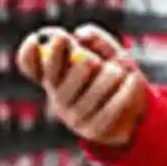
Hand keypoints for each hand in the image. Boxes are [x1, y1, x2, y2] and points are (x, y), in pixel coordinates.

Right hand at [15, 23, 147, 146]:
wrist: (137, 110)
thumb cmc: (116, 74)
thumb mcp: (107, 51)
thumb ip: (95, 37)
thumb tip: (81, 35)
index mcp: (54, 75)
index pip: (29, 63)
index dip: (29, 51)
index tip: (41, 38)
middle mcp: (58, 96)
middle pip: (56, 78)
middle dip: (76, 65)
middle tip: (91, 60)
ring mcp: (73, 116)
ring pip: (87, 92)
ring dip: (108, 77)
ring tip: (119, 71)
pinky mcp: (93, 130)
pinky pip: (109, 108)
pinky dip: (124, 91)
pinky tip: (132, 80)